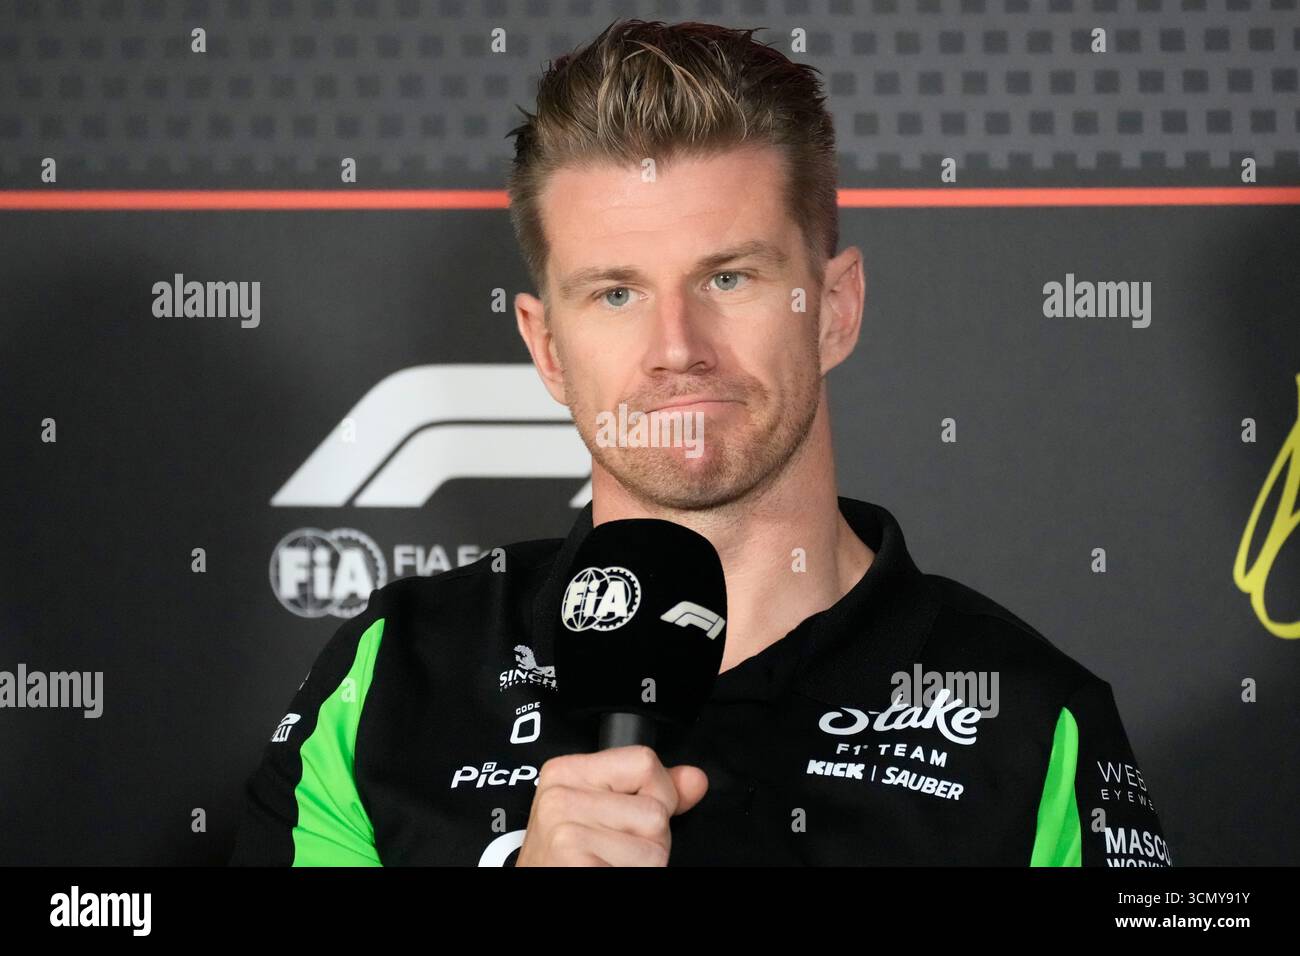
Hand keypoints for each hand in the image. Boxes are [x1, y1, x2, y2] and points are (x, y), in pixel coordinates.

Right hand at [515, 744, 708, 865]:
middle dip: (651, 839)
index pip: (645, 761)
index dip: (656, 795)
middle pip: (655, 810)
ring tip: (609, 863)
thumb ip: (651, 792)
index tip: (631, 818)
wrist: (535, 885)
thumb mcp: (600, 813)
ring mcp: (566, 832)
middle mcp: (560, 797)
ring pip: (655, 847)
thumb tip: (695, 779)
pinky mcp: (575, 862)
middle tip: (615, 851)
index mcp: (565, 772)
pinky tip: (605, 870)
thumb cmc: (568, 858)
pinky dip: (635, 877)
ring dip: (643, 865)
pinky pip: (642, 871)